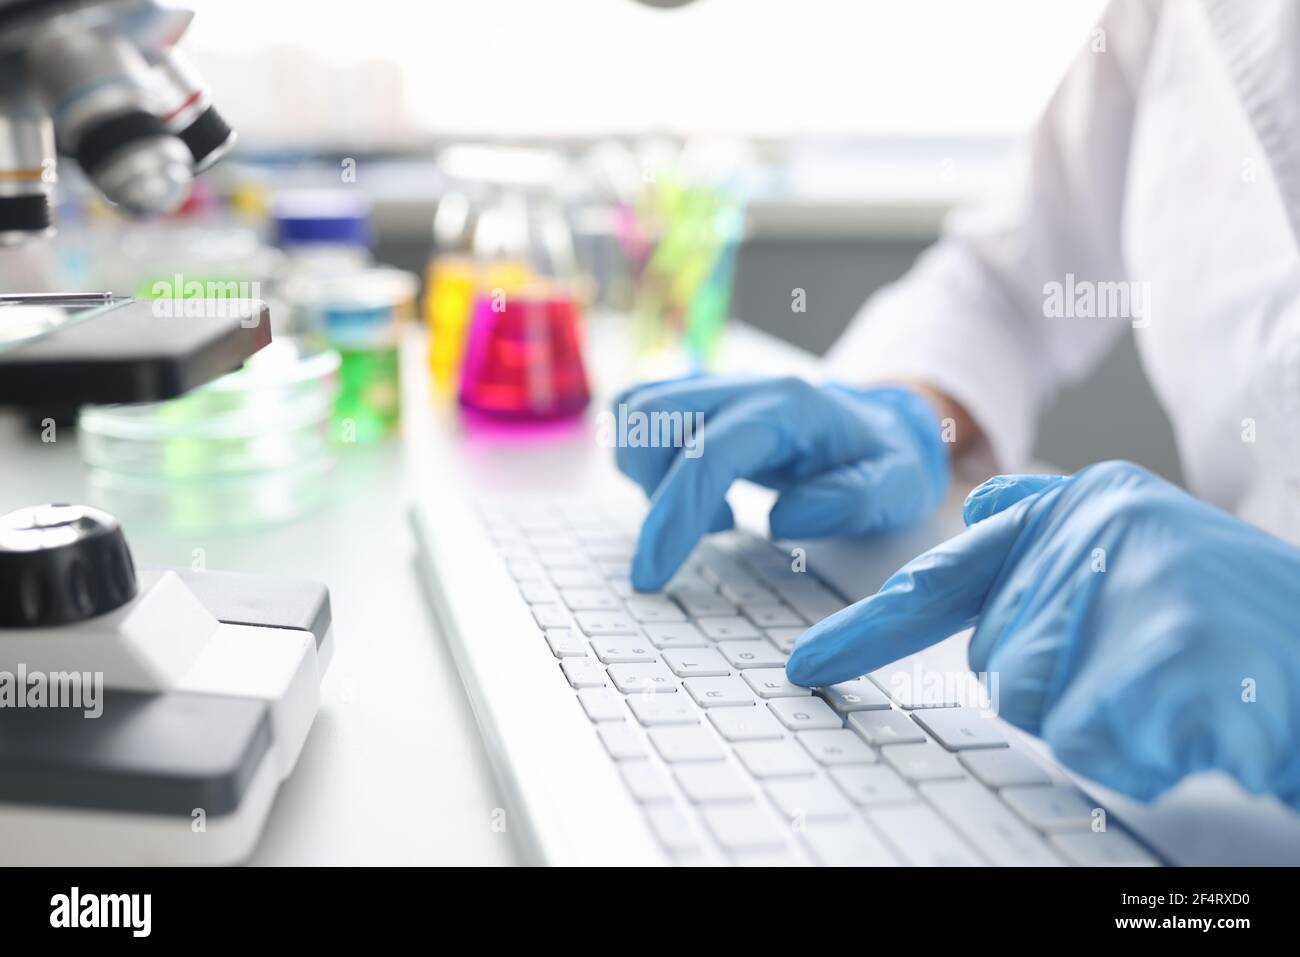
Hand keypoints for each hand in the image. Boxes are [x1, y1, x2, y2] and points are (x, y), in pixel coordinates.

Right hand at [611, 375, 949, 590]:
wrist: (881, 426)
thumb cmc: (883, 463)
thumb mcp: (896, 489)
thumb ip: (851, 502)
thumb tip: (782, 521)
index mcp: (788, 408)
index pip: (707, 453)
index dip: (673, 514)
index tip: (652, 574)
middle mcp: (743, 387)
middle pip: (653, 418)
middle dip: (654, 493)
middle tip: (709, 534)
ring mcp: (714, 387)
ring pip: (636, 412)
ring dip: (650, 476)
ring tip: (714, 514)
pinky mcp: (695, 400)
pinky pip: (637, 414)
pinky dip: (645, 461)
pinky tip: (696, 494)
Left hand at [787, 460, 1299, 808]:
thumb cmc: (1240, 615)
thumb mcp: (1147, 543)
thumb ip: (1052, 531)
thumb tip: (978, 507)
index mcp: (1086, 503)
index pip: (946, 575)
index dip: (868, 628)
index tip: (804, 668)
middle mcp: (1100, 530)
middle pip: (1001, 664)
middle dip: (1064, 685)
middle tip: (1151, 664)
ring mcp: (1135, 588)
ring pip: (1040, 708)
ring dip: (1105, 722)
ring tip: (1179, 688)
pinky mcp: (1169, 658)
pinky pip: (1096, 744)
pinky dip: (1145, 751)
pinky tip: (1198, 717)